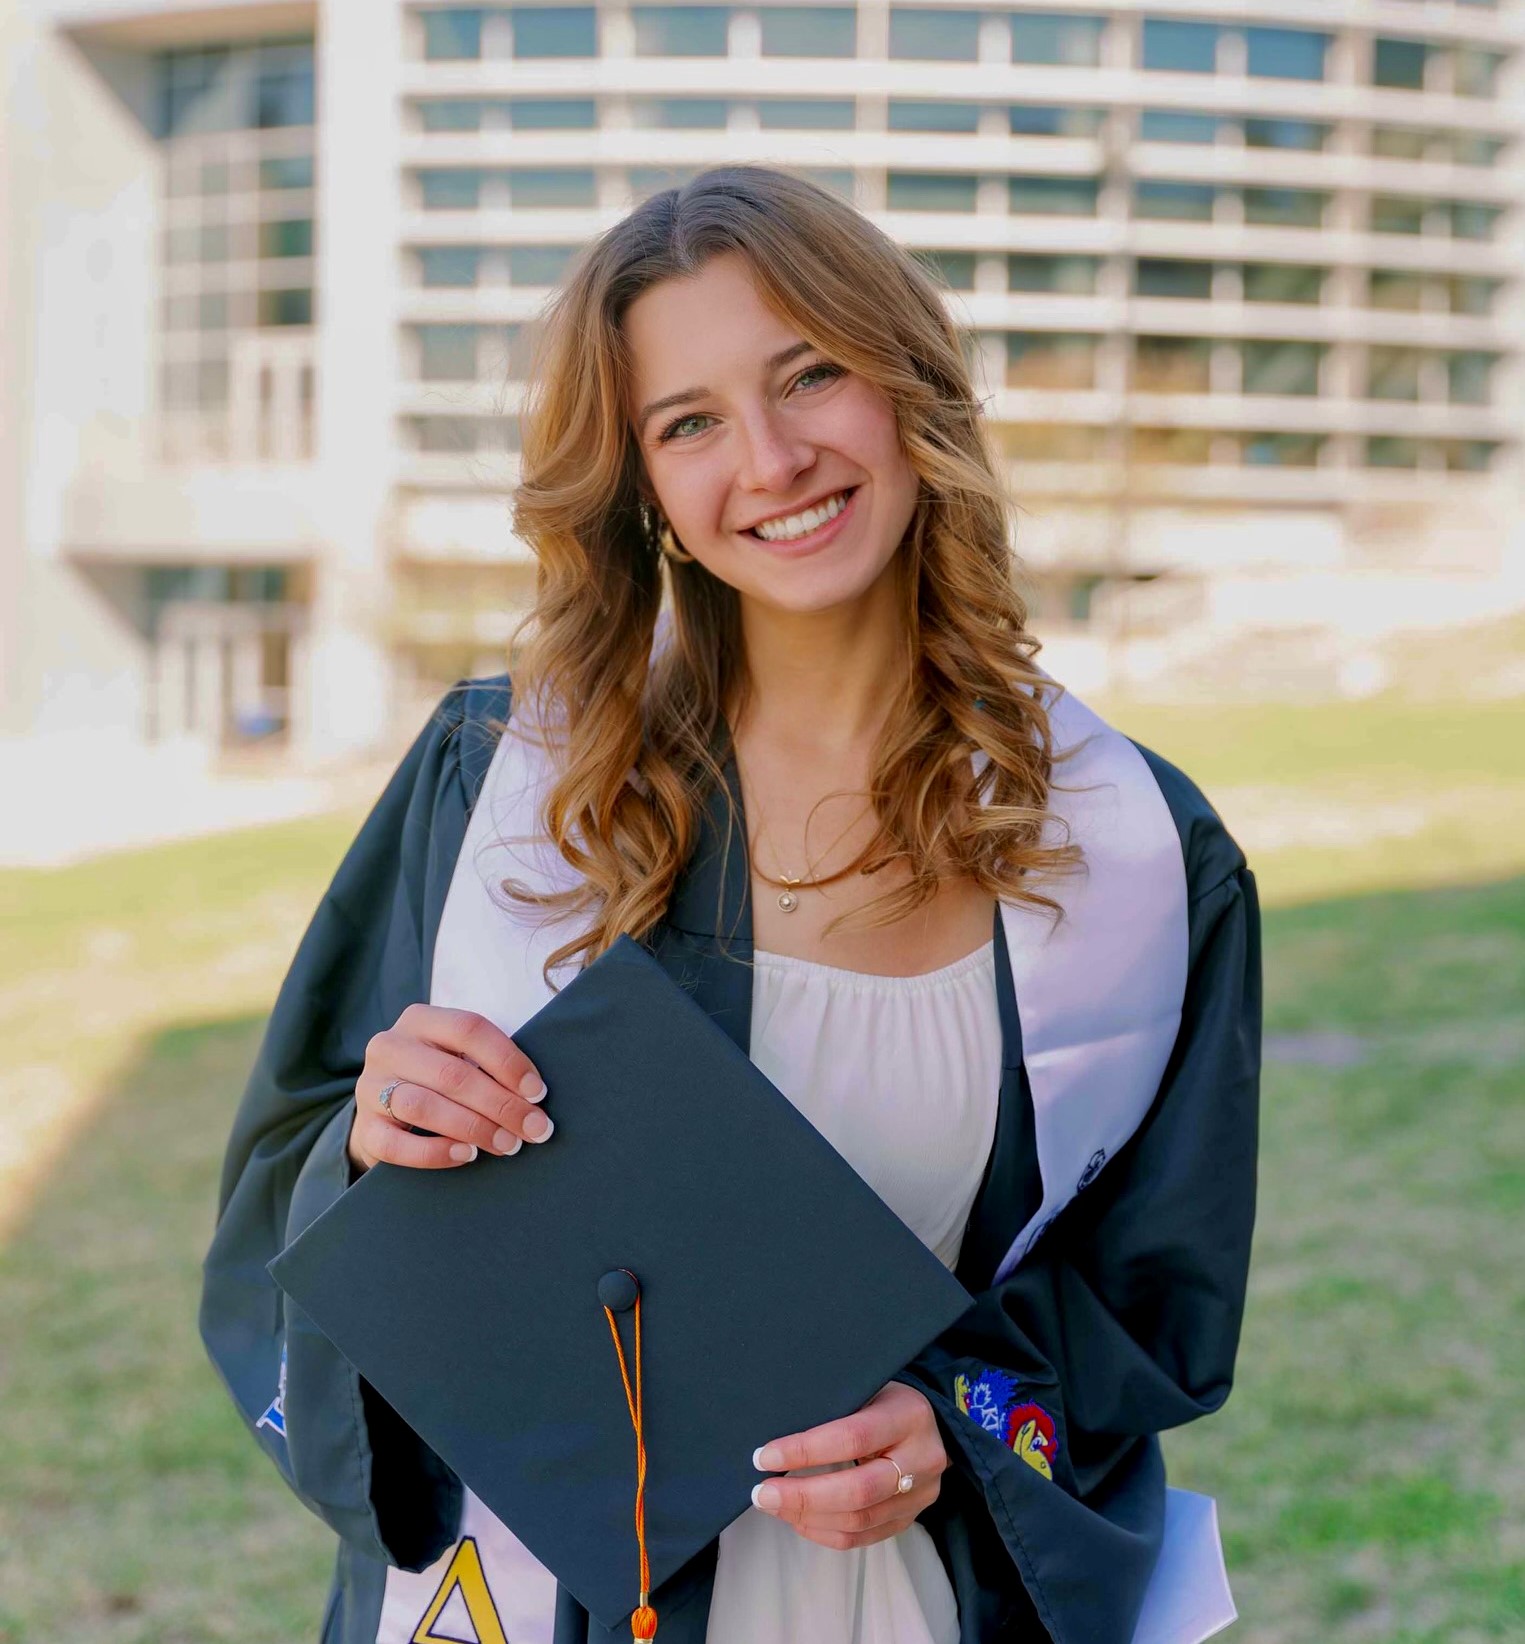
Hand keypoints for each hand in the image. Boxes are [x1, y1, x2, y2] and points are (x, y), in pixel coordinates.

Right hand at [348, 1004, 549, 1172]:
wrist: (383, 1113)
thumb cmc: (436, 1080)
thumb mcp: (457, 1057)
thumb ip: (488, 1067)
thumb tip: (534, 1099)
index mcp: (420, 1020)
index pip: (469, 1029)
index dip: (508, 1061)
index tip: (538, 1092)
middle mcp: (390, 1047)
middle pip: (451, 1074)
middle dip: (501, 1104)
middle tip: (534, 1128)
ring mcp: (370, 1087)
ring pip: (423, 1107)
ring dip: (473, 1128)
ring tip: (507, 1144)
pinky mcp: (364, 1127)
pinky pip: (397, 1145)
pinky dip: (436, 1153)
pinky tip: (467, 1155)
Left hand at [750, 1382, 947, 1549]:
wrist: (931, 1423)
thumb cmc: (885, 1400)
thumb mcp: (867, 1388)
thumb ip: (833, 1408)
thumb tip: (777, 1436)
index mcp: (908, 1416)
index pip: (852, 1438)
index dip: (805, 1451)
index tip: (766, 1456)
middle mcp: (921, 1459)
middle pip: (857, 1490)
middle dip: (802, 1496)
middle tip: (762, 1493)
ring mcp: (920, 1495)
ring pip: (858, 1520)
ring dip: (807, 1517)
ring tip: (773, 1505)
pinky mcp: (909, 1518)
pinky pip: (862, 1537)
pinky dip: (824, 1532)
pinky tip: (798, 1519)